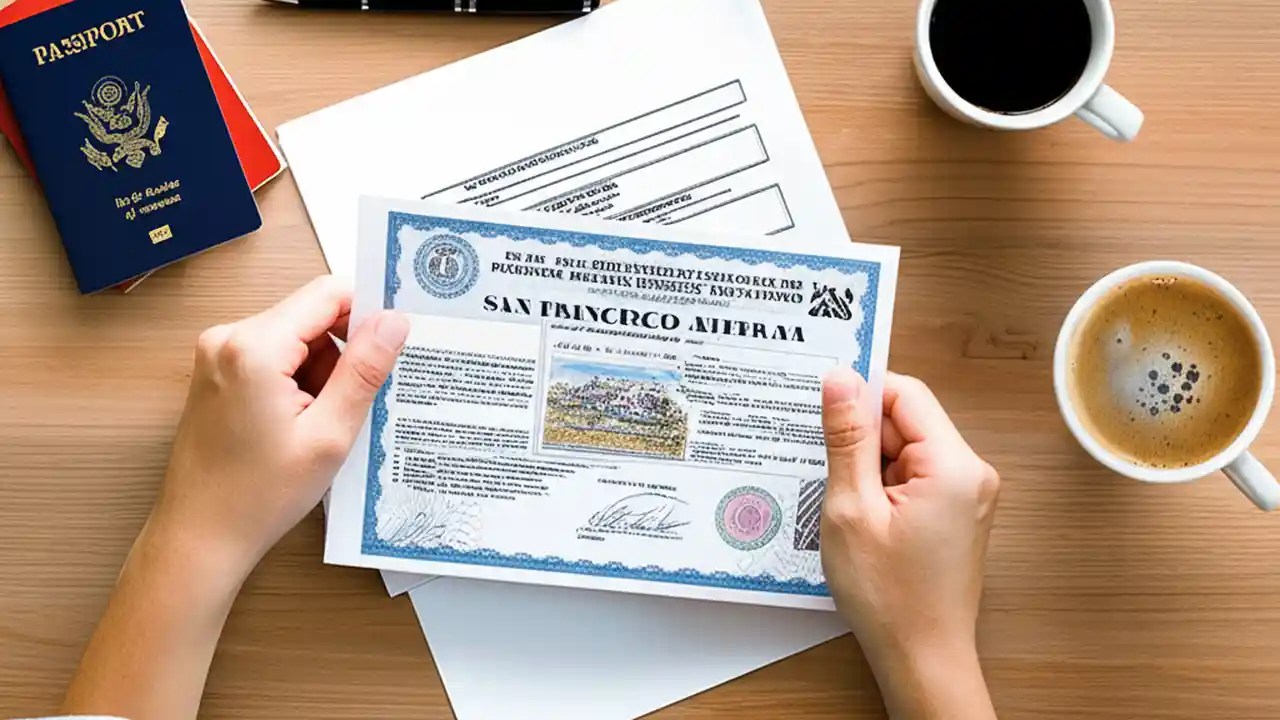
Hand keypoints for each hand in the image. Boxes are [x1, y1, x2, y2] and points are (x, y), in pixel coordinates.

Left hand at [151, 276, 409, 579]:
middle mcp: (228, 338)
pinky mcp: (218, 371)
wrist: (200, 537)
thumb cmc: (257, 496)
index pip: (328, 294)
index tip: (392, 344)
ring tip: (319, 424)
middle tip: (352, 405)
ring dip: (321, 371)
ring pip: (296, 337)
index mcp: (254, 347)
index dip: (368, 313)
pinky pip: (274, 356)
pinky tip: (300, 424)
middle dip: (342, 353)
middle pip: (312, 315)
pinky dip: (298, 381)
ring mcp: (218, 354)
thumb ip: (364, 370)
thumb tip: (393, 322)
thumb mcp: (329, 435)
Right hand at [820, 368, 999, 718]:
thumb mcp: (851, 509)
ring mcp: (967, 495)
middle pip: (906, 422)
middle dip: (860, 438)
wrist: (922, 659)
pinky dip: (879, 487)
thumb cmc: (888, 596)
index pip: (906, 394)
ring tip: (839, 502)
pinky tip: (855, 515)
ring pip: (905, 451)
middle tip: (821, 467)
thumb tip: (840, 379)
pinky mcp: (955, 513)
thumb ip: (847, 438)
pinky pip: (912, 477)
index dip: (861, 394)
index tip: (820, 408)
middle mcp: (972, 473)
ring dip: (866, 466)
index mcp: (954, 466)